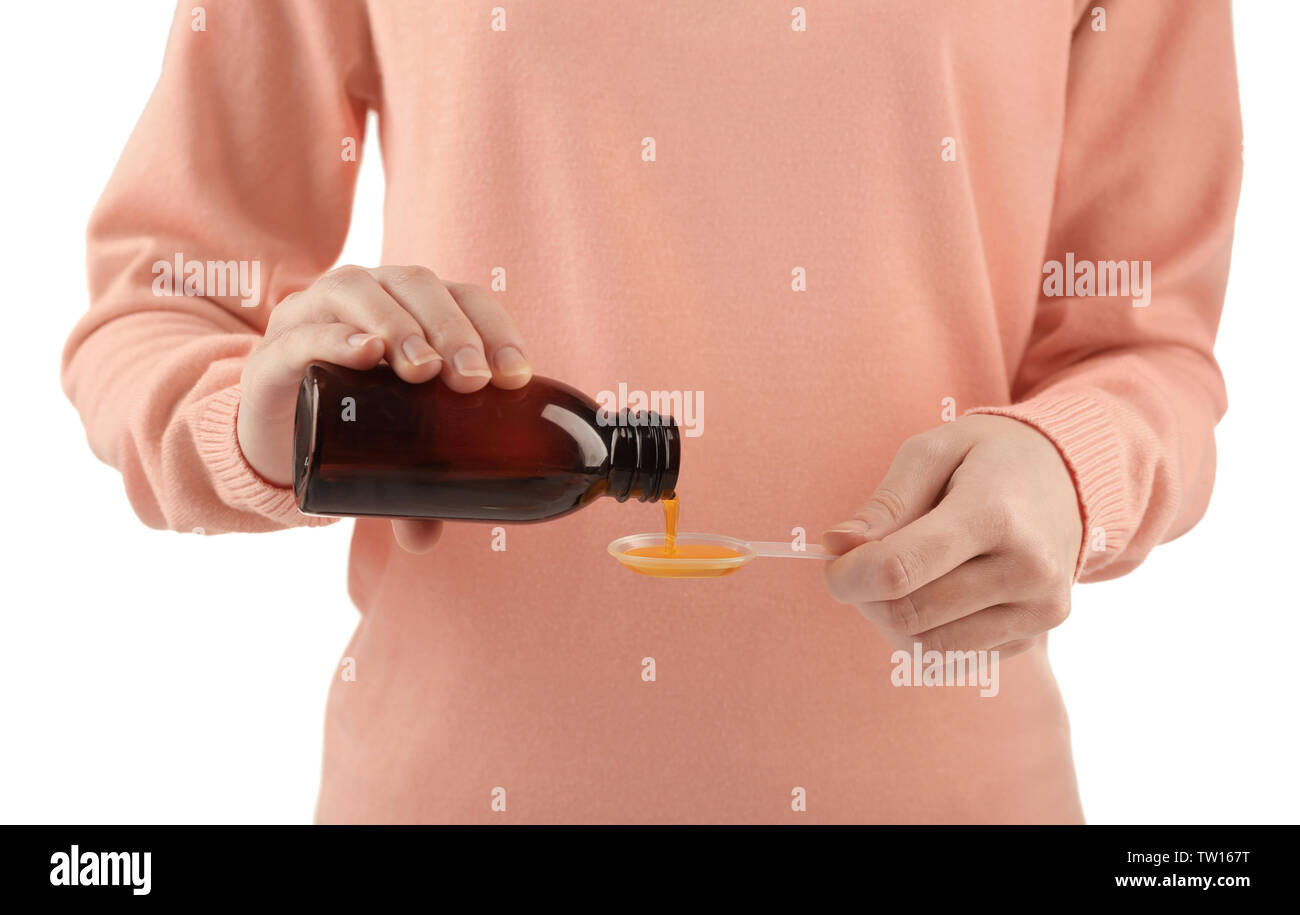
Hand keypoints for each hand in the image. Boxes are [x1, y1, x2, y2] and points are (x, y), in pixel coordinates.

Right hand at [237, 265, 531, 552]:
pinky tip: (364, 352)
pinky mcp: (271, 352)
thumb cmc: (343, 421)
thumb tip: (424, 541)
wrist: (264, 430)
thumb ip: (412, 487)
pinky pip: (302, 333)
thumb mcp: (387, 449)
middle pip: (416, 285)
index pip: (463, 297)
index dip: (493, 329)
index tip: (515, 377)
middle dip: (450, 329)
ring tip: (424, 370)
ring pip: (360, 292)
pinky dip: (334, 338)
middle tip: (470, 379)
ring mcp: (312, 315)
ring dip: (399, 325)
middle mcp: (364, 297)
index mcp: (409, 308)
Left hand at [822, 414, 1082, 658]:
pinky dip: (925, 634)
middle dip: (866, 596)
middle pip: (909, 613)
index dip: (850, 575)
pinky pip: (954, 659)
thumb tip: (837, 546)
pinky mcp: (1034, 636)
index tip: (834, 562)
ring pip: (928, 646)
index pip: (900, 569)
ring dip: (892, 619)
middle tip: (860, 566)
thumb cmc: (988, 459)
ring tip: (898, 578)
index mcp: (994, 514)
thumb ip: (884, 503)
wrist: (1070, 477)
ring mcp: (1037, 609)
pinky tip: (933, 595)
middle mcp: (1026, 569)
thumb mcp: (932, 452)